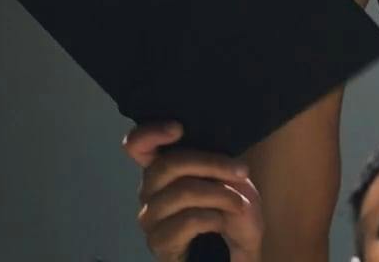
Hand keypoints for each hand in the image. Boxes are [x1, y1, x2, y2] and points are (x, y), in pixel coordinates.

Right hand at [123, 122, 262, 261]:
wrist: (238, 253)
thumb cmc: (233, 213)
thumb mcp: (234, 180)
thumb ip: (218, 161)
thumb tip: (211, 149)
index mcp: (164, 170)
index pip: (137, 146)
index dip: (150, 133)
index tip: (178, 128)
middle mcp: (149, 191)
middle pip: (167, 165)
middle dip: (211, 163)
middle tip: (241, 171)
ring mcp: (151, 218)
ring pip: (180, 192)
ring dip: (219, 194)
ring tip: (239, 204)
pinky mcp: (159, 243)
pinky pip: (185, 220)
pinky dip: (212, 217)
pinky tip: (222, 223)